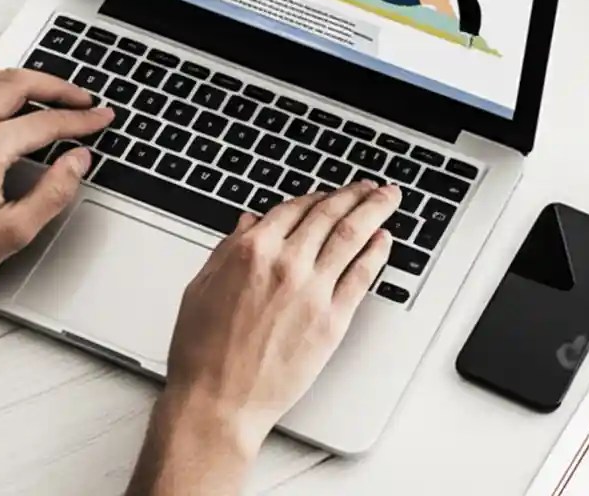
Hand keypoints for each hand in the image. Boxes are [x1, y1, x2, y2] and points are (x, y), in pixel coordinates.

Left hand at [0, 66, 113, 307]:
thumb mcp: (13, 233)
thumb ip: (53, 192)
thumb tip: (77, 161)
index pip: (45, 123)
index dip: (81, 120)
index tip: (100, 118)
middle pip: (16, 84)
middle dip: (57, 87)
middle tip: (82, 100)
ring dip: (21, 79)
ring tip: (47, 92)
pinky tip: (5, 102)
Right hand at [128, 182, 398, 493]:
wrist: (218, 402)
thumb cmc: (202, 353)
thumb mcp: (200, 287)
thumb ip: (228, 249)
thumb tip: (249, 222)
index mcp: (250, 250)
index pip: (293, 208)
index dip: (316, 197)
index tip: (328, 194)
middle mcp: (285, 263)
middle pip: (329, 214)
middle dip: (354, 194)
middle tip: (371, 186)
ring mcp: (313, 290)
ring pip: (352, 235)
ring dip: (374, 210)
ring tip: (387, 199)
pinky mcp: (333, 319)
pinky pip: (362, 275)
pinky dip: (376, 252)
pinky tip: (384, 240)